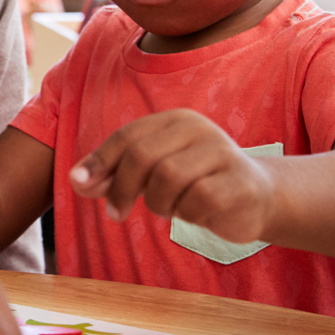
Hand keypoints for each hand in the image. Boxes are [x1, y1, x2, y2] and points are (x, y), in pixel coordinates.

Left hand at [69, 109, 276, 244]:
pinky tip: (196, 214)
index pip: (127, 136)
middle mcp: (199, 128)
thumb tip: (76, 180)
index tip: (80, 185)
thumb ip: (115, 175)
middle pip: (143, 156)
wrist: (258, 198)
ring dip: (159, 203)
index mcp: (174, 120)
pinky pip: (197, 201)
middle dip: (122, 188)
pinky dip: (187, 214)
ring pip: (168, 179)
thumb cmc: (195, 183)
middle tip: (116, 213)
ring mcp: (222, 152)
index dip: (100, 161)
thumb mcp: (153, 174)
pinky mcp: (240, 181)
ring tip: (169, 208)